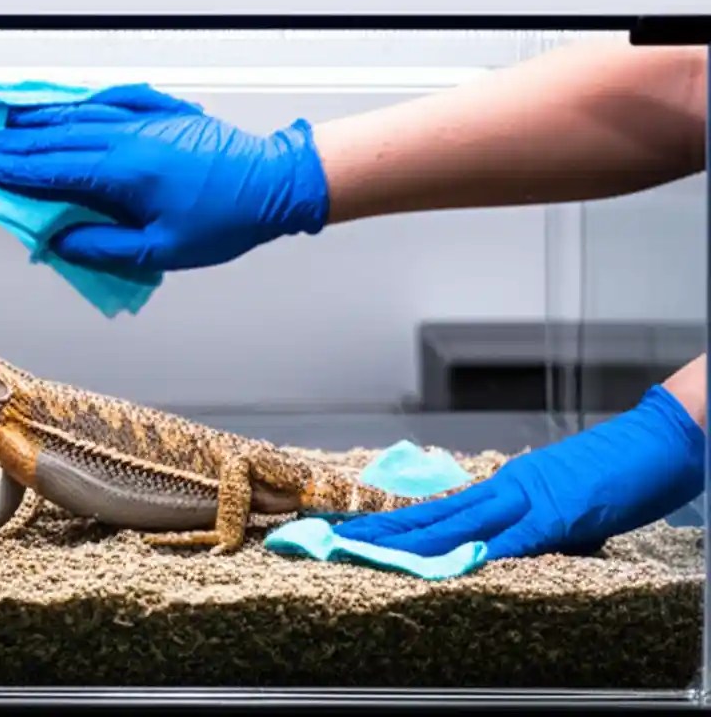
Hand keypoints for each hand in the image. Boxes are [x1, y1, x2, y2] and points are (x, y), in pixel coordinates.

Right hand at [0, 84, 330, 272]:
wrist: (275, 183)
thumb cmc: (224, 221)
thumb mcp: (163, 249)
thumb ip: (105, 246)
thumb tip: (61, 242)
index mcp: (125, 172)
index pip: (55, 169)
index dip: (16, 170)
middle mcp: (129, 137)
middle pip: (60, 137)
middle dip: (18, 143)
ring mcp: (146, 120)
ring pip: (81, 114)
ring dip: (42, 119)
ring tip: (11, 123)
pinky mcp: (163, 113)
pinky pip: (111, 101)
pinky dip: (82, 103)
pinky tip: (67, 105)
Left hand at [332, 384, 705, 560]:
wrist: (662, 436)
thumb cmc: (621, 472)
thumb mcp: (567, 508)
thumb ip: (535, 529)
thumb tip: (515, 552)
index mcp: (506, 488)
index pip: (440, 510)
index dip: (397, 525)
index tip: (358, 534)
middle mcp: (507, 489)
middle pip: (433, 515)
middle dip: (384, 532)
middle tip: (336, 541)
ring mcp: (531, 498)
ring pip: (457, 522)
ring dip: (411, 540)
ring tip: (366, 549)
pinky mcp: (561, 512)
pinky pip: (516, 538)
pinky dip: (485, 552)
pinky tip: (455, 563)